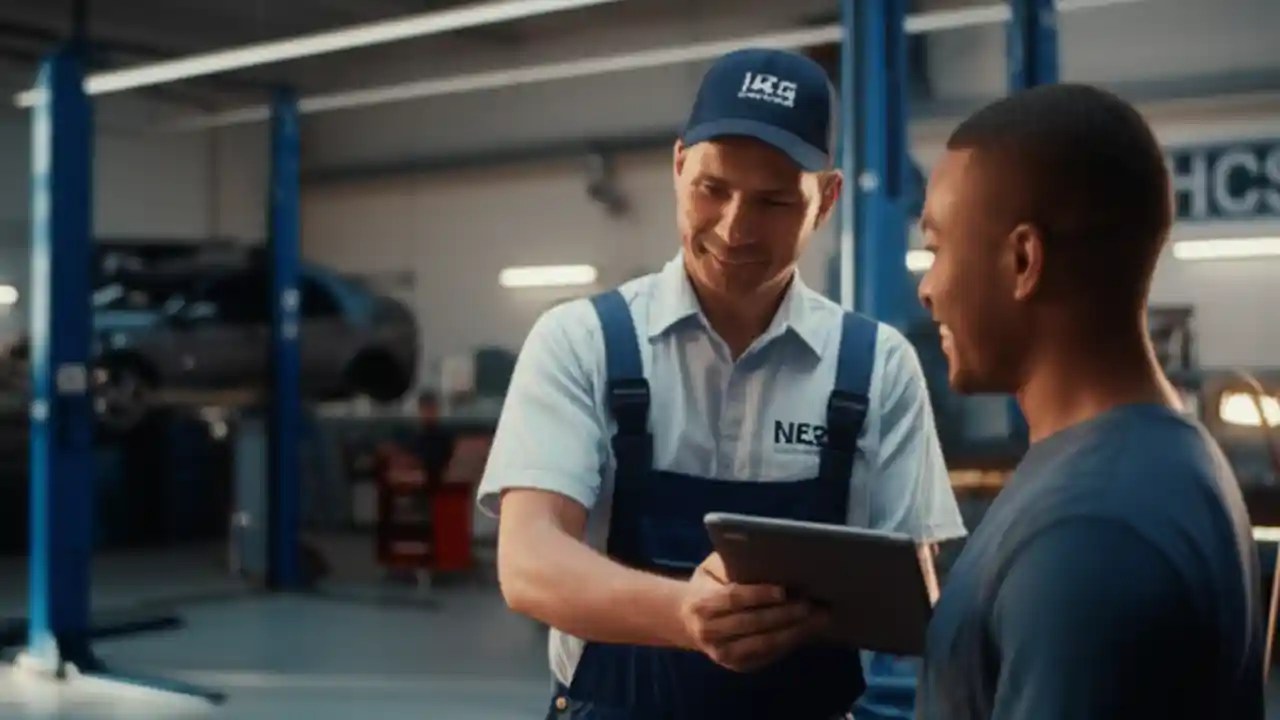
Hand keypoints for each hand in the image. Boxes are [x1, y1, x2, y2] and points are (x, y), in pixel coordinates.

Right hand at [677, 553, 829, 672]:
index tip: (784, 590)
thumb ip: (732, 563)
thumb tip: (764, 558)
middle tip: (813, 603)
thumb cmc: (709, 585)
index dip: (759, 595)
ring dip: (795, 632)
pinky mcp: (738, 666)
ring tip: (820, 618)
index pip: (733, 599)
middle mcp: (710, 633)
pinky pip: (768, 656)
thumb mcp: (711, 568)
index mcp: (702, 604)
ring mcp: (723, 654)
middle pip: (753, 623)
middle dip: (786, 614)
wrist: (687, 620)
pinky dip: (790, 643)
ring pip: (764, 644)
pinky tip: (808, 630)